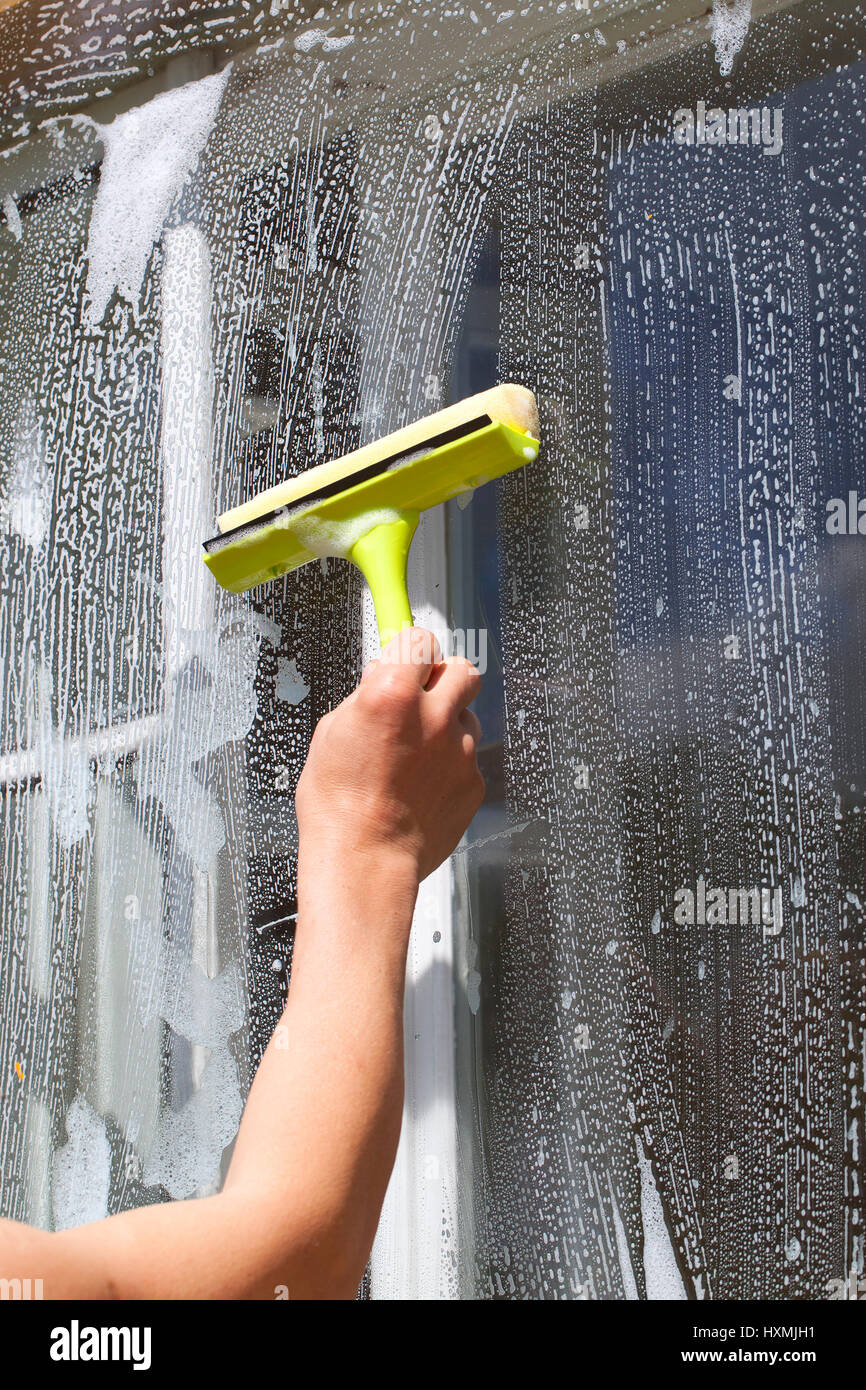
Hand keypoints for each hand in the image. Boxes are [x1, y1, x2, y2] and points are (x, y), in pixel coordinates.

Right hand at [295, 627, 484, 881]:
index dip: (409, 649)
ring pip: (467, 716)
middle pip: (461, 669)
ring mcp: (459, 749)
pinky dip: (449, 765)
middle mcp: (434, 715)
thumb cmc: (339, 805)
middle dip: (442, 678)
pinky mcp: (472, 781)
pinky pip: (467, 758)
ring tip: (415, 753)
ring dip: (447, 724)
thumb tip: (378, 678)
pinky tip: (422, 785)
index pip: (420, 639)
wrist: (365, 860)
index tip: (405, 657)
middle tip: (421, 697)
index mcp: (393, 693)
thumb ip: (362, 697)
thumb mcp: (331, 733)